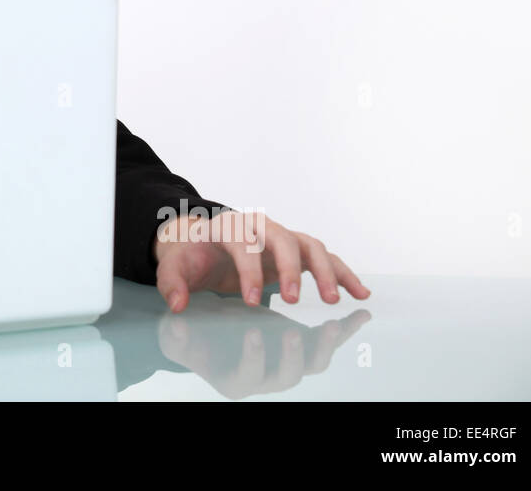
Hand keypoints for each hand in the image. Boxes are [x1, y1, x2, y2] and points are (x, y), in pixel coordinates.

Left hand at [153, 211, 370, 312]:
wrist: (198, 238)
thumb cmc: (189, 251)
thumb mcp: (172, 263)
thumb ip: (171, 282)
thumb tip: (177, 304)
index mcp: (229, 225)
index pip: (244, 243)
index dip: (250, 271)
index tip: (253, 301)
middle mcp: (260, 226)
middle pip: (284, 239)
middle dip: (291, 269)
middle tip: (294, 300)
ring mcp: (280, 237)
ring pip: (310, 246)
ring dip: (325, 271)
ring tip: (332, 300)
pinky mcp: (294, 252)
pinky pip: (324, 259)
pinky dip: (344, 273)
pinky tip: (360, 293)